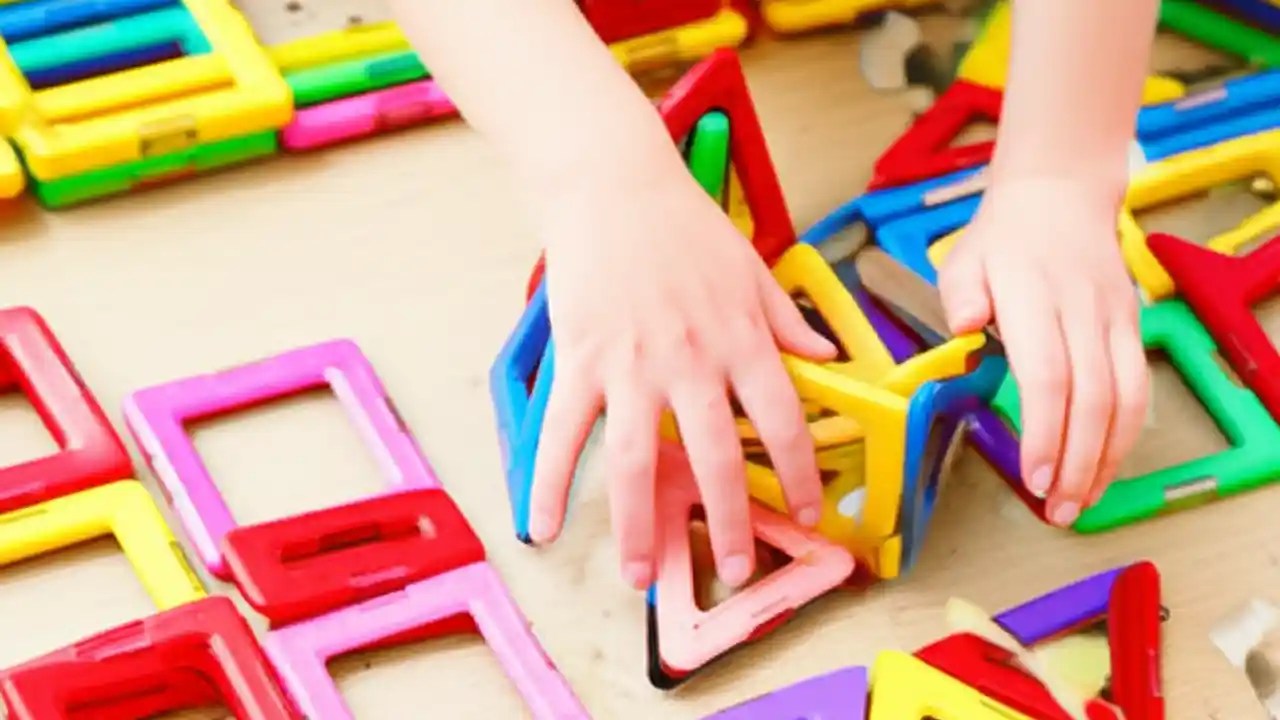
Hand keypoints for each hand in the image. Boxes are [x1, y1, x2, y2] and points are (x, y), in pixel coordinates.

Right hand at [527, 159, 834, 589]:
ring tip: (639, 576)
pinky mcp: (580, 361)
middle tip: (733, 572)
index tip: (810, 513)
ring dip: (637, 527)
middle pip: (715, 459)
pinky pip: (563, 434)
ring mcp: (631, 366)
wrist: (612, 184)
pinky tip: (543, 526)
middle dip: (729, 523)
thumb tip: (824, 353)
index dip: (801, 472)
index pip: (782, 420)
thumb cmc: (683, 223)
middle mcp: (691, 362)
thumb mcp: (751, 267)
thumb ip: (786, 318)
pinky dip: (549, 483)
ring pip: (636, 462)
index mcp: (740, 340)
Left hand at [938, 179, 1147, 526]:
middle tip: (1057, 510)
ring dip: (1106, 458)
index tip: (1035, 476)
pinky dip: (1125, 435)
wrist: (1060, 193)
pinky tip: (1104, 467)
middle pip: (1090, 399)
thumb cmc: (1002, 238)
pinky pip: (1138, 388)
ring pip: (1124, 400)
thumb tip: (962, 327)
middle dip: (1077, 462)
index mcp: (1034, 296)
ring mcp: (1114, 318)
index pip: (1046, 374)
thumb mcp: (963, 258)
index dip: (1044, 431)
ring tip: (1080, 503)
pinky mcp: (1133, 325)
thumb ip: (960, 294)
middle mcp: (1082, 310)